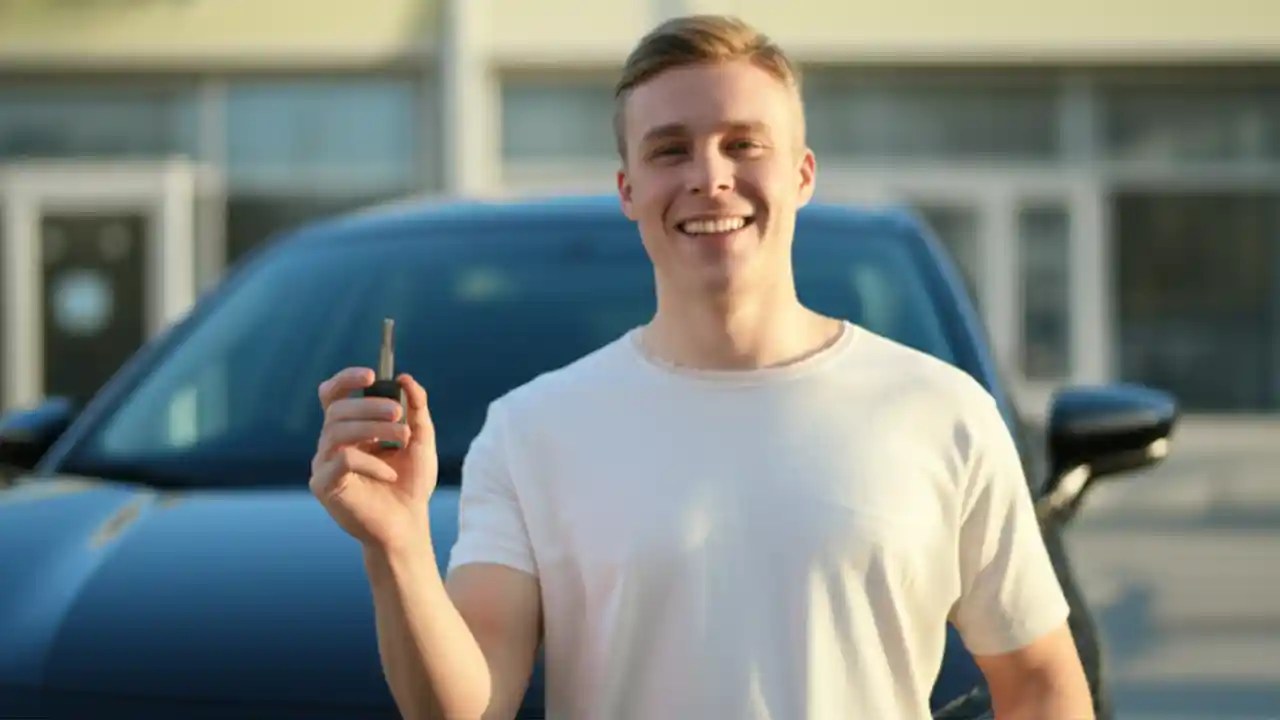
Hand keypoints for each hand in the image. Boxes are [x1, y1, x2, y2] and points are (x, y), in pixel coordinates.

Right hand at [309, 367, 438, 551]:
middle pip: (337, 410)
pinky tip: (391, 473)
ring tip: (405, 437)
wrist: (408, 525)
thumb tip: (406, 378)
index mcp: (350, 429)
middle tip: (399, 412)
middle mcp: (332, 443)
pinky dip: (371, 463)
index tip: (371, 376)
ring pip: (337, 432)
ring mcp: (324, 464)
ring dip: (374, 428)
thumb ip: (416, 408)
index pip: (333, 395)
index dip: (345, 379)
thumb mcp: (421, 440)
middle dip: (370, 406)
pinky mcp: (323, 486)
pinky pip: (342, 461)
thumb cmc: (411, 483)